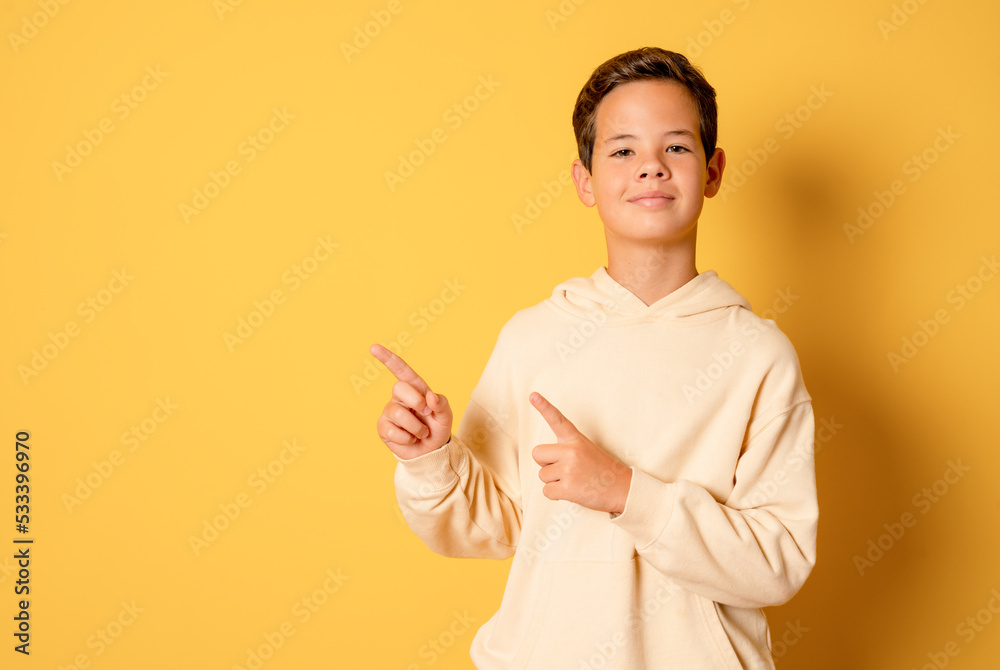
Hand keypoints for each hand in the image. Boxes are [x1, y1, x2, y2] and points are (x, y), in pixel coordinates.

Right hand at [370, 343, 452, 459]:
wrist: (431, 452)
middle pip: (399, 388)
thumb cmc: (437, 429)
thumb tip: (430, 397)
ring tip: (421, 433)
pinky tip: (410, 439)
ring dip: (416, 427)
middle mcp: (399, 398)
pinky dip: (407, 438)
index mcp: (415, 389)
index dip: (388, 359)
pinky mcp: (383, 428)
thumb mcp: (446, 416)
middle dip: (416, 401)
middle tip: (426, 414)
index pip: (401, 371)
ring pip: (397, 413)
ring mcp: (389, 412)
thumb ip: (441, 404)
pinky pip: (392, 430)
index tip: (373, 347)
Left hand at [529, 391, 631, 514]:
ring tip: (574, 481)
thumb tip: (545, 462)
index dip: (544, 407)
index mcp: (576, 440)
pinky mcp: (568, 487)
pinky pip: (547, 491)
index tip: (533, 396)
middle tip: (564, 470)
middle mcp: (571, 451)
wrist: (623, 489)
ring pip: (542, 475)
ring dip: (553, 481)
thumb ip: (566, 450)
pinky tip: (572, 492)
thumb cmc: (602, 471)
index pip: (557, 420)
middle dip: (545, 464)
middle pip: (537, 454)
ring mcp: (569, 469)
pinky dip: (556, 495)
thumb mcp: (587, 450)